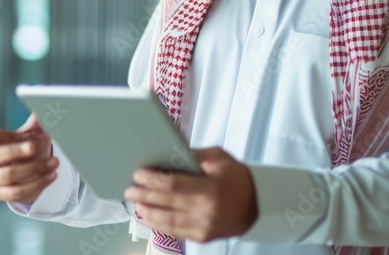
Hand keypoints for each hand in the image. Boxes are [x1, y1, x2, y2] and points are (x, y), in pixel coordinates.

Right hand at [0, 114, 57, 203]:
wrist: (34, 168)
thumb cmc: (30, 145)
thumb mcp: (35, 131)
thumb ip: (38, 117)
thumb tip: (46, 95)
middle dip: (15, 152)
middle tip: (33, 147)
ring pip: (7, 176)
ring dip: (33, 169)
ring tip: (54, 162)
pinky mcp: (1, 193)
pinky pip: (16, 193)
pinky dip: (36, 184)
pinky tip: (51, 176)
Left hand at [124, 147, 258, 242]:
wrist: (259, 204)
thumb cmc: (238, 178)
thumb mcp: (220, 158)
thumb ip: (194, 155)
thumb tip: (168, 152)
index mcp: (210, 190)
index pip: (173, 185)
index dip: (152, 180)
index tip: (139, 174)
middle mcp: (206, 212)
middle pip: (166, 204)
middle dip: (144, 196)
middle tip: (129, 189)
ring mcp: (203, 227)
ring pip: (167, 222)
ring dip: (147, 213)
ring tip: (135, 204)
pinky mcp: (202, 237)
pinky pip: (175, 232)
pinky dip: (158, 225)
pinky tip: (148, 217)